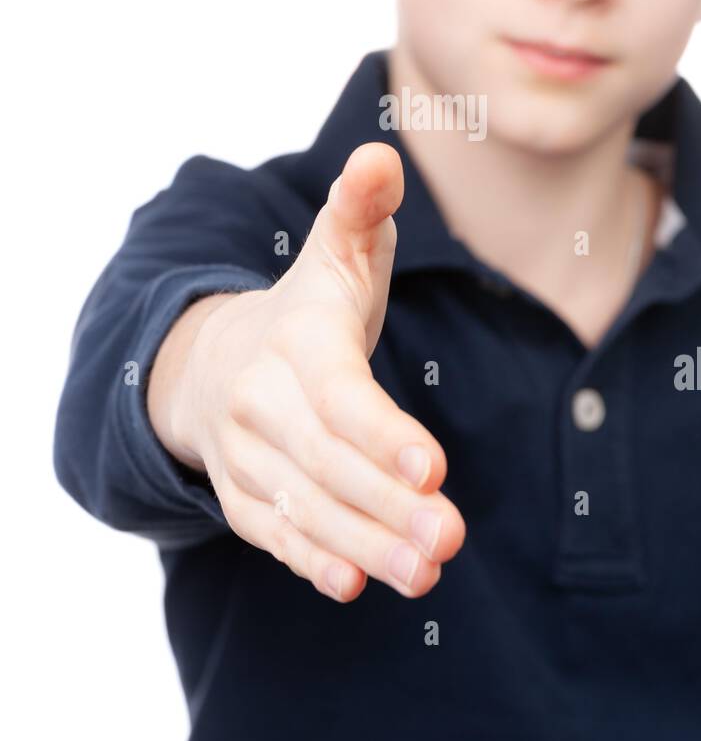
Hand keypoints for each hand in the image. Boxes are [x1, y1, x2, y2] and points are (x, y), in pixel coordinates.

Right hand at [172, 142, 465, 600]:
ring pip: (306, 507)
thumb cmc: (304, 310)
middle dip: (389, 506)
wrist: (212, 361)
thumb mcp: (336, 252)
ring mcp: (247, 455)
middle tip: (449, 539)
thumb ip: (362, 208)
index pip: (340, 396)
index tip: (433, 468)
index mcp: (296, 342)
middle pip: (328, 463)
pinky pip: (275, 534)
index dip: (384, 435)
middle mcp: (262, 403)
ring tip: (426, 572)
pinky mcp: (243, 498)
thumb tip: (381, 156)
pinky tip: (356, 584)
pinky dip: (312, 559)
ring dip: (365, 544)